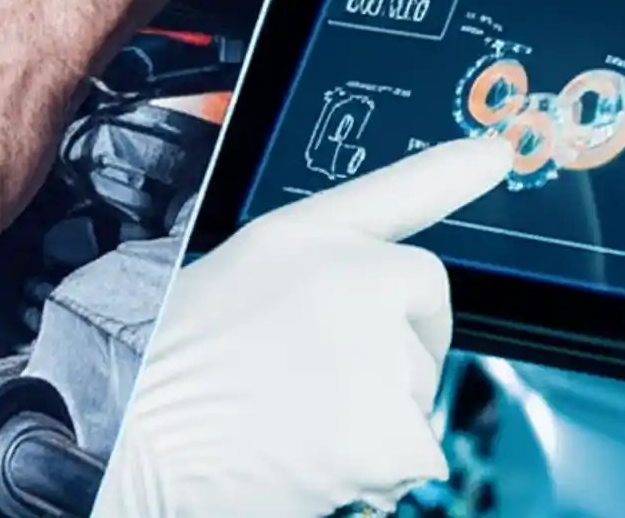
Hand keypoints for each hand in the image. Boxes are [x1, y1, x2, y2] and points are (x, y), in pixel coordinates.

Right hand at [95, 137, 512, 517]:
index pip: (397, 194)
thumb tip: (385, 263)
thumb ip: (318, 261)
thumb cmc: (166, 363)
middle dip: (388, 357)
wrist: (131, 437)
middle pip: (418, 324)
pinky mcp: (392, 432)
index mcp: (306, 239)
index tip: (494, 153)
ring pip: (415, 395)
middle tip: (306, 382)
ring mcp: (379, 357)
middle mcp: (353, 282)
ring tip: (288, 422)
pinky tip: (309, 460)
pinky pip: (416, 456)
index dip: (448, 174)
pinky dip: (376, 471)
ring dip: (373, 420)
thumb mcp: (233, 278)